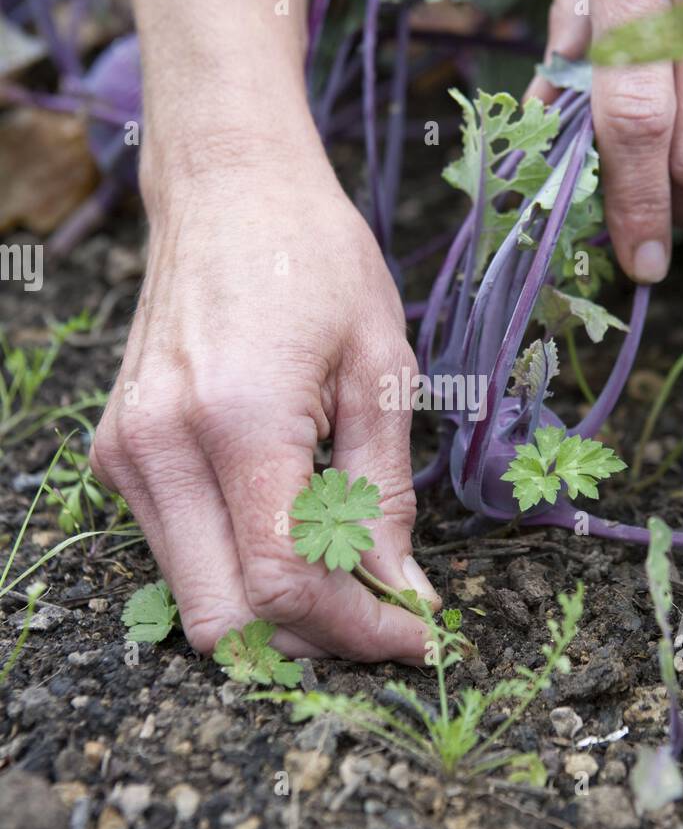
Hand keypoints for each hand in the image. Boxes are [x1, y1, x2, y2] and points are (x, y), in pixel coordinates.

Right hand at [91, 153, 438, 660]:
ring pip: (197, 599)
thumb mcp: (380, 367)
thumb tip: (402, 593)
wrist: (227, 187)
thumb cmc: (314, 256)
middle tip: (384, 615)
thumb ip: (386, 493)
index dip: (357, 631)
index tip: (416, 634)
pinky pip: (181, 553)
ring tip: (350, 570)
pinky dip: (242, 567)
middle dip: (313, 641)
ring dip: (277, 612)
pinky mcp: (120, 453)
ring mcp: (127, 454)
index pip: (283, 584)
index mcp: (235, 419)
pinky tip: (297, 526)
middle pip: (225, 619)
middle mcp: (160, 447)